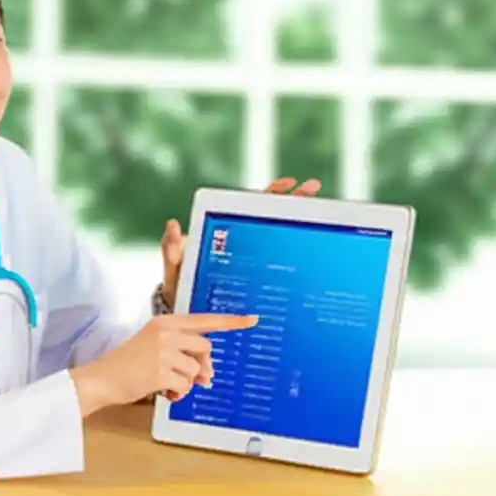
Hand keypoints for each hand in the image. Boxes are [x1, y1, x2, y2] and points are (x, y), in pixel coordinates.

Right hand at [70, 313, 258, 413]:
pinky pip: (185, 384)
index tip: (253, 319)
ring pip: (196, 369)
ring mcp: (163, 350)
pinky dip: (178, 393)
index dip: (231, 321)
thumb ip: (182, 353)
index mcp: (165, 321)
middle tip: (193, 378)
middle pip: (205, 348)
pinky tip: (163, 392)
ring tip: (168, 384)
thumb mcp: (155, 347)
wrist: (102, 378)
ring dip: (187, 382)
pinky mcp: (160, 370)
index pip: (204, 320)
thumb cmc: (128, 364)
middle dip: (203, 366)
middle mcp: (166, 332)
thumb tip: (208, 375)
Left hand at [160, 177, 320, 307]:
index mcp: (227, 232)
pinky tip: (318, 257)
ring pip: (282, 238)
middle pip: (274, 217)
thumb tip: (173, 225)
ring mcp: (254, 259)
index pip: (250, 208)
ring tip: (323, 213)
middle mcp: (244, 242)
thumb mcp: (175, 267)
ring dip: (302, 225)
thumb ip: (172, 249)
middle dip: (295, 201)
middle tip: (314, 188)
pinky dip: (299, 258)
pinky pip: (282, 265)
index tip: (286, 184)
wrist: (189, 311)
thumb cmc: (181, 284)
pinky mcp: (260, 278)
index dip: (268, 195)